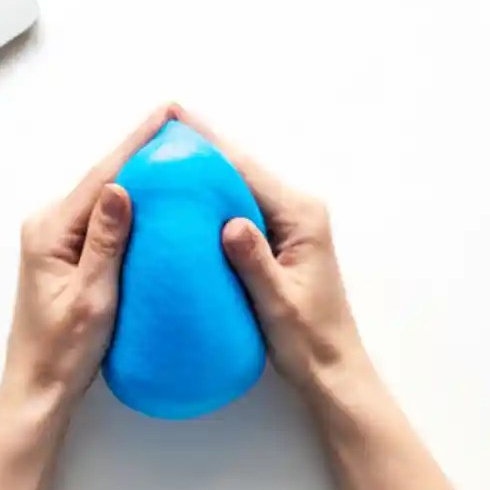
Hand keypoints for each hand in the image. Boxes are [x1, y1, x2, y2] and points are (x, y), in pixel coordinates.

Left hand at [2, 104, 183, 408]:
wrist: (40, 387)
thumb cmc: (63, 350)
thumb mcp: (93, 295)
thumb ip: (106, 241)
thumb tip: (120, 188)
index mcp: (50, 230)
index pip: (102, 177)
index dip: (137, 143)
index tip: (165, 114)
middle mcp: (48, 226)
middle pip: (102, 179)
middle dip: (140, 151)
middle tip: (177, 124)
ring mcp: (55, 239)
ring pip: (102, 197)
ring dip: (135, 175)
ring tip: (172, 151)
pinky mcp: (66, 254)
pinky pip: (101, 219)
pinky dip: (128, 204)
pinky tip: (152, 198)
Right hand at [175, 111, 370, 396]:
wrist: (331, 370)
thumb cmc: (309, 340)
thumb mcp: (278, 302)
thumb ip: (253, 261)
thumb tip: (229, 223)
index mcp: (301, 216)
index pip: (246, 170)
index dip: (208, 144)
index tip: (174, 119)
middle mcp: (297, 211)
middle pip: (240, 170)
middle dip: (201, 151)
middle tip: (157, 132)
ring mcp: (288, 225)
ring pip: (238, 188)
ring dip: (203, 174)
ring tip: (160, 158)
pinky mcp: (276, 241)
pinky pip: (239, 210)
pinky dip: (211, 202)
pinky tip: (182, 201)